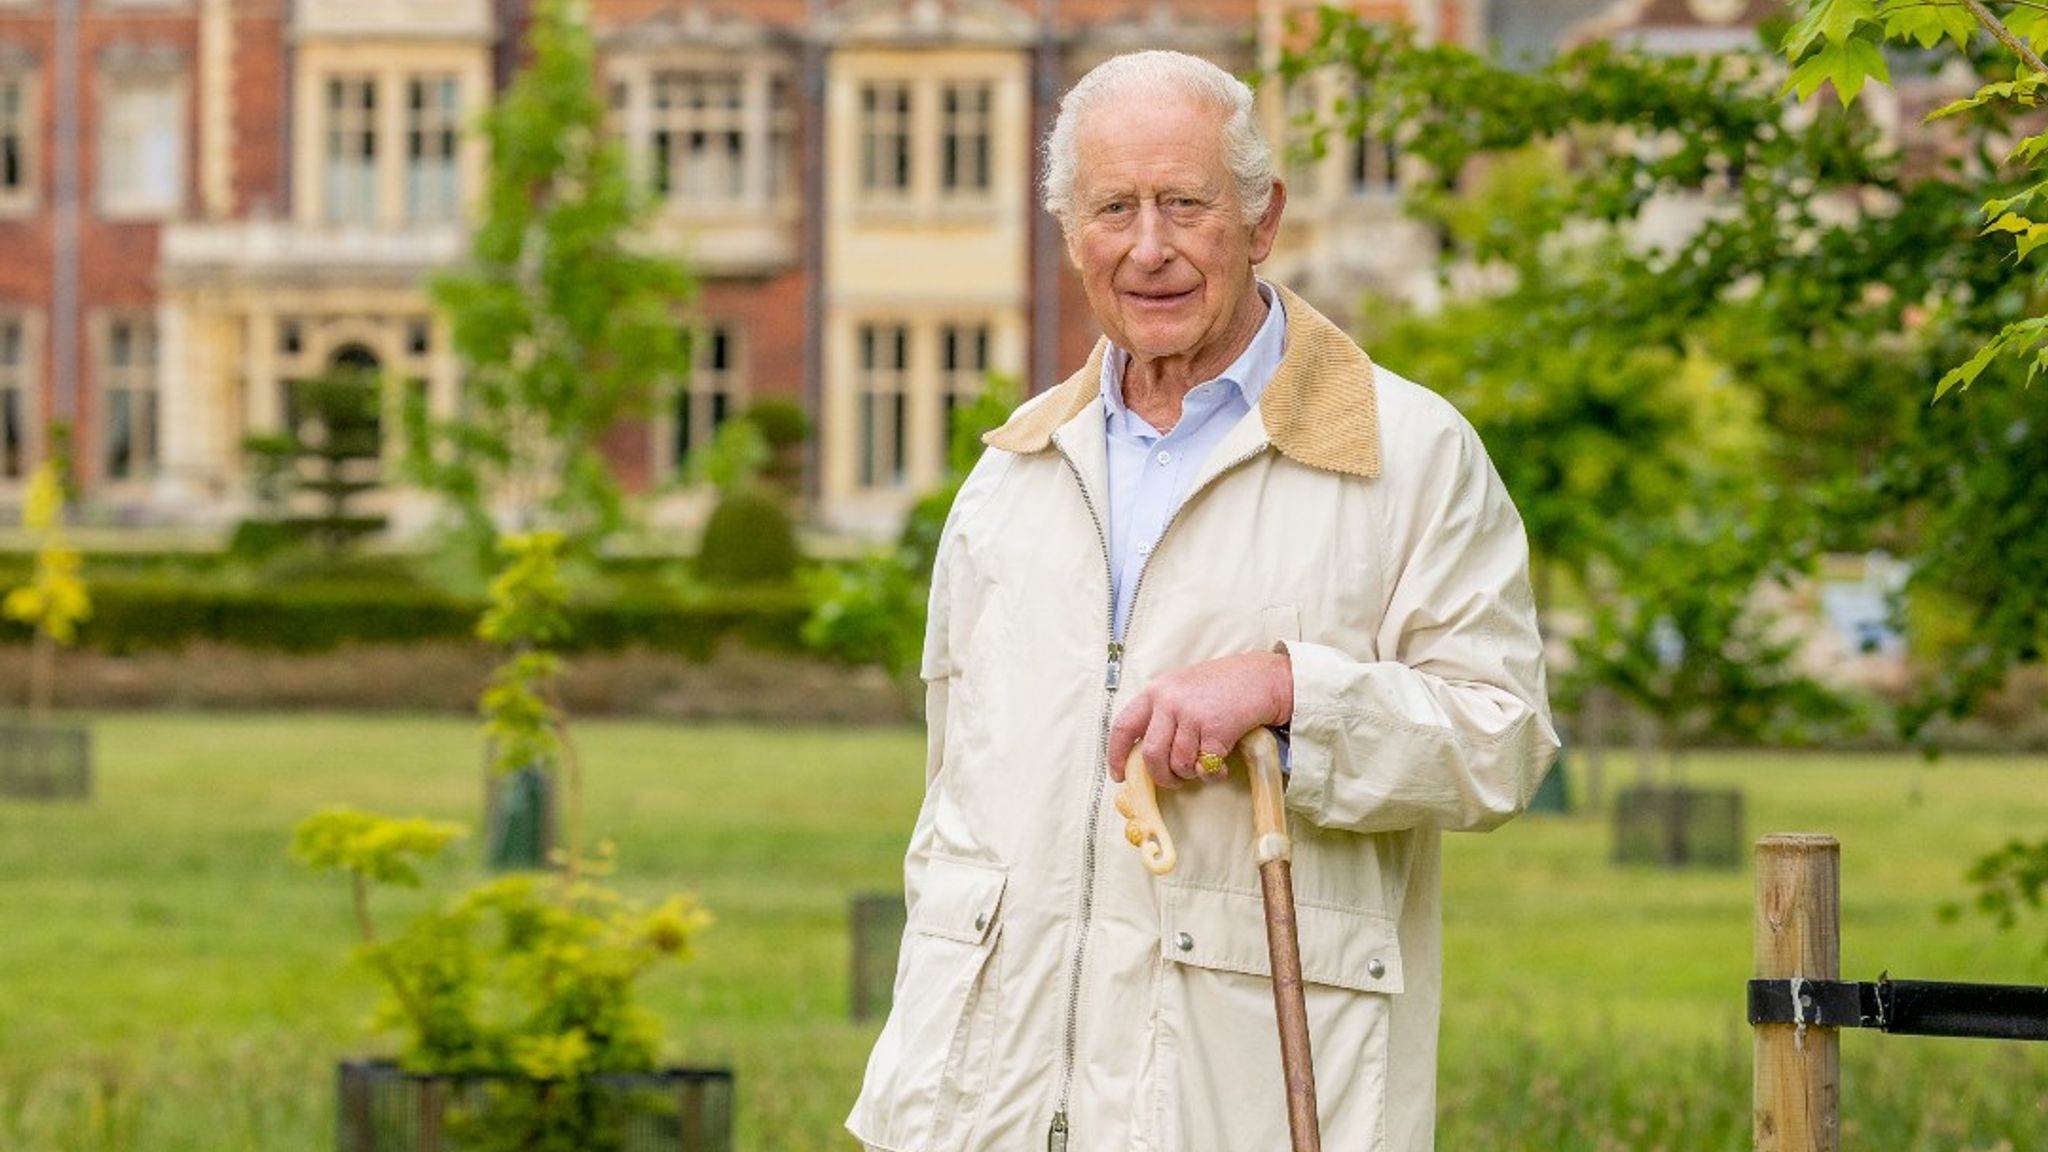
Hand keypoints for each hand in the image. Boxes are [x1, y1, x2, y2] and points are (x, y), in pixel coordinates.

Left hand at [1107, 651, 1292, 789]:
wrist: (1263, 678)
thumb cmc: (1224, 686)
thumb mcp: (1183, 688)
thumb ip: (1163, 713)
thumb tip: (1147, 755)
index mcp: (1156, 691)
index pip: (1124, 726)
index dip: (1116, 755)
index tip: (1119, 774)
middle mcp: (1169, 701)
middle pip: (1151, 755)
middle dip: (1161, 776)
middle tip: (1173, 781)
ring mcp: (1192, 714)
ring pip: (1179, 764)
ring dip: (1191, 774)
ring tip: (1203, 766)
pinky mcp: (1215, 729)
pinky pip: (1205, 767)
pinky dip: (1213, 774)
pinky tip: (1221, 766)